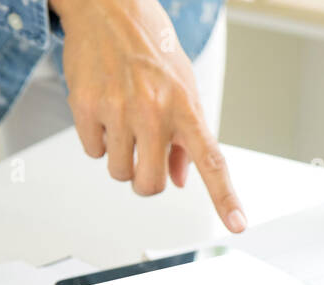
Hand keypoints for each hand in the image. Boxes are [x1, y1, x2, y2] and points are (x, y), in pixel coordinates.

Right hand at [52, 0, 245, 231]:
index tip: (237, 223)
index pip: (211, 160)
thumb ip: (184, 135)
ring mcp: (119, 110)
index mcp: (185, 105)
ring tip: (121, 121)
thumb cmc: (147, 44)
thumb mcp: (180, 84)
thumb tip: (180, 177)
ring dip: (118, 157)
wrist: (107, 7)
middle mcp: (154, 110)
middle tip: (142, 156)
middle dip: (143, 179)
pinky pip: (92, 151)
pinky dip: (96, 138)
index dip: (225, 196)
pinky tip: (102, 109)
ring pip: (118, 171)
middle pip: (148, 184)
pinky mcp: (87, 108)